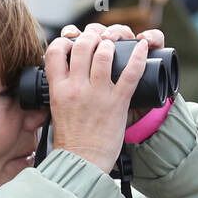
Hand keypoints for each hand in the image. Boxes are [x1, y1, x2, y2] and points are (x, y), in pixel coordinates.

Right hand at [45, 23, 160, 172]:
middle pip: (82, 46)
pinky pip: (131, 72)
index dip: (64, 41)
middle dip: (91, 36)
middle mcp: (76, 88)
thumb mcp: (56, 110)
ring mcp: (98, 94)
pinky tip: (143, 47)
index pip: (55, 51)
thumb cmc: (71, 139)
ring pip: (105, 53)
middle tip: (97, 39)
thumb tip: (65, 72)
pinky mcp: (117, 103)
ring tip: (113, 45)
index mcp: (58, 90)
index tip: (71, 43)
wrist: (82, 162)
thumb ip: (61, 89)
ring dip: (111, 43)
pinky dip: (139, 56)